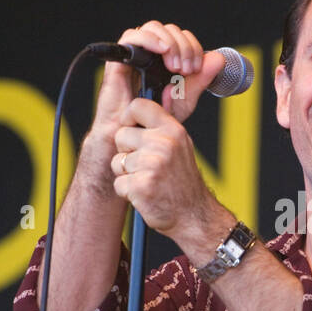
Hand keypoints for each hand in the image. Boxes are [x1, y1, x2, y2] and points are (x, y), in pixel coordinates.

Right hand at [95, 20, 227, 128]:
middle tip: (187, 70)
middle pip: (170, 30)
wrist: (133, 134)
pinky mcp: (119, 60)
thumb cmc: (154, 119)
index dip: (193, 47)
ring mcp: (135, 54)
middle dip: (184, 46)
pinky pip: (131, 37)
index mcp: (166, 58)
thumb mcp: (185, 99)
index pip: (182, 37)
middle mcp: (150, 52)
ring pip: (154, 28)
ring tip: (175, 67)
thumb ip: (201, 79)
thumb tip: (219, 58)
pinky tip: (162, 51)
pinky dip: (149, 39)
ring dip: (170, 43)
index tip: (196, 68)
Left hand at [108, 86, 219, 241]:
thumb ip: (163, 124)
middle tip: (146, 165)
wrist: (194, 215)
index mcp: (172, 130)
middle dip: (127, 152)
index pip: (138, 106)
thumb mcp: (181, 145)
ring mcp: (151, 165)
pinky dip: (127, 192)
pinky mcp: (141, 186)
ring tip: (148, 180)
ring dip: (127, 174)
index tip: (133, 129)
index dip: (129, 118)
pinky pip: (118, 183)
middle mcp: (163, 144)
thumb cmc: (183, 181)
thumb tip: (156, 95)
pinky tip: (145, 194)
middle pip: (121, 135)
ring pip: (117, 161)